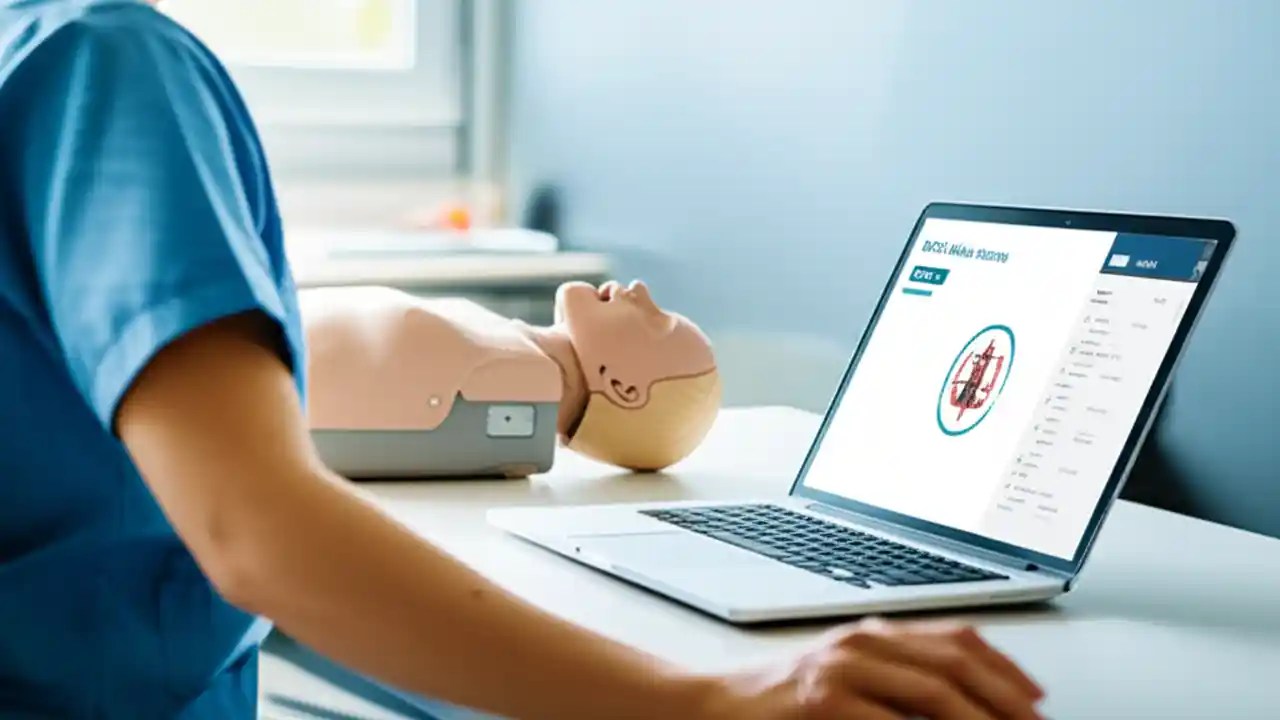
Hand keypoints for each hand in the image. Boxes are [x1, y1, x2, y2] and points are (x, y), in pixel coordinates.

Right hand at [702, 617, 1043, 719]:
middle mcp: (862, 643)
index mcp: (873, 633)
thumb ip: (897, 678)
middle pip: (956, 666)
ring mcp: (841, 672)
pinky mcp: (822, 704)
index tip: (1038, 701)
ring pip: (935, 694)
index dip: (1007, 671)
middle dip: (1006, 702)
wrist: (711, 707)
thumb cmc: (779, 700)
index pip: (959, 640)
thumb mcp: (845, 676)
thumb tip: (964, 701)